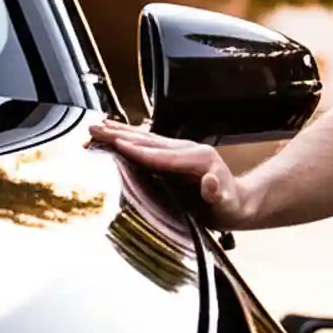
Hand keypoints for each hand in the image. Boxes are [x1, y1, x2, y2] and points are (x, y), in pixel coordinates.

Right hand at [88, 120, 251, 228]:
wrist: (239, 202)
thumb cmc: (230, 206)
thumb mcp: (226, 203)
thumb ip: (217, 193)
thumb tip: (210, 183)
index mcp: (197, 159)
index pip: (161, 155)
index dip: (138, 151)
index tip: (117, 143)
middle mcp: (187, 149)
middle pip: (148, 141)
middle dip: (120, 135)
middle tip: (94, 129)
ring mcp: (180, 149)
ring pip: (145, 138)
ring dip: (120, 132)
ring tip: (96, 126)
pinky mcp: (174, 154)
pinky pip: (148, 144)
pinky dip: (129, 137)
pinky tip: (115, 134)